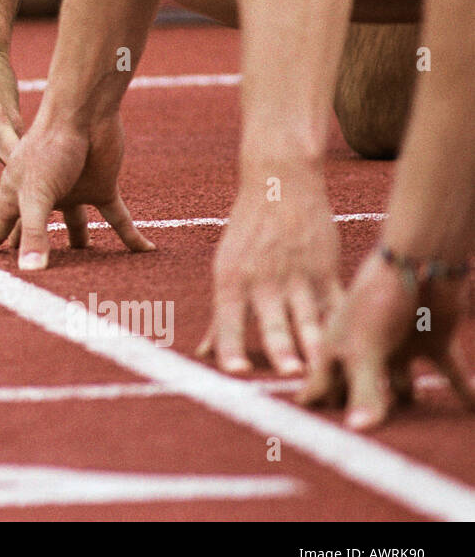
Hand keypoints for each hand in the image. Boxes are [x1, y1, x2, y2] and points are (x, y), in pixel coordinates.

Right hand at [0, 112, 154, 268]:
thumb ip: (34, 233)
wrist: (85, 114)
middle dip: (29, 249)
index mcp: (18, 195)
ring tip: (82, 269)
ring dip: (79, 246)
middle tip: (25, 274)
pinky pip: (118, 219)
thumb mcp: (36, 195)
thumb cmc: (49, 148)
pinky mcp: (101, 188)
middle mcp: (43, 197)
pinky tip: (147, 249)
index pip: (0, 226)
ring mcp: (73, 193)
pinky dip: (132, 237)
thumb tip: (30, 273)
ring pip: (75, 226)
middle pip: (35, 229)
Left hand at [199, 166, 340, 375]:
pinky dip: (343, 327)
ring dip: (316, 345)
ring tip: (325, 370)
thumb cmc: (248, 231)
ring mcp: (297, 274)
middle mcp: (262, 279)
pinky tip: (353, 347)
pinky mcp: (325, 269)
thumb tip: (203, 352)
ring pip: (309, 317)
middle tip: (290, 375)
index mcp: (231, 278)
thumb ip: (220, 314)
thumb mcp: (227, 268)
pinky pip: (336, 303)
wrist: (280, 182)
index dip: (231, 346)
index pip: (227, 319)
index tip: (236, 372)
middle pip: (273, 321)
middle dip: (282, 350)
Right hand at [300, 249, 473, 428]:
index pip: (319, 388)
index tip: (315, 438)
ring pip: (401, 389)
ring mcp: (398, 348)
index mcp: (336, 349)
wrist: (422, 259)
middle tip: (370, 447)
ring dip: (410, 405)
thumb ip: (364, 390)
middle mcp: (363, 352)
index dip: (317, 411)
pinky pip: (450, 373)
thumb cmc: (378, 299)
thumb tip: (359, 432)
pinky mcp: (431, 342)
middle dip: (364, 414)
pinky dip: (464, 391)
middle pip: (360, 393)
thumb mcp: (366, 348)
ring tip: (417, 431)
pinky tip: (474, 407)